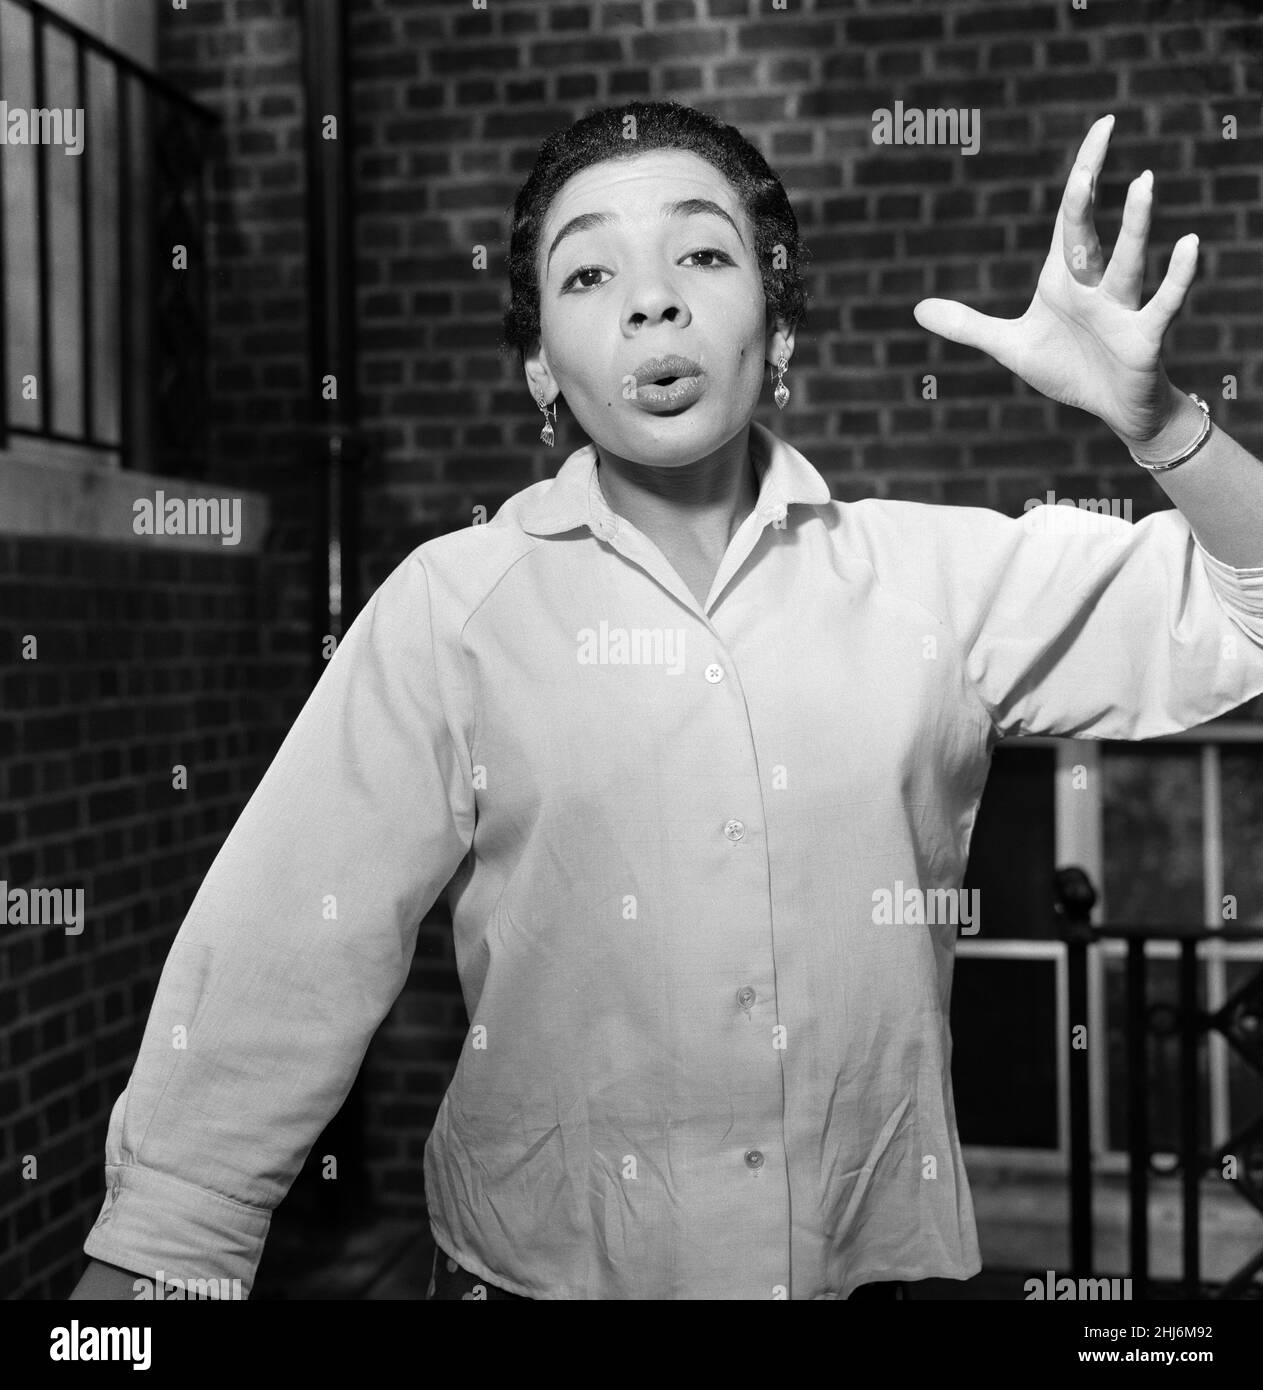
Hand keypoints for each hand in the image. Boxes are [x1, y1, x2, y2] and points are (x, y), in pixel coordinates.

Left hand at [912, 114, 1199, 444]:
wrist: (1112, 407)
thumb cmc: (1069, 367)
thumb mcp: (1010, 347)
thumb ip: (967, 326)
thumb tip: (917, 309)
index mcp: (1064, 277)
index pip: (1070, 217)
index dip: (1084, 173)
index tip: (1103, 126)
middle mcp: (1094, 284)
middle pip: (1088, 234)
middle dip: (1085, 202)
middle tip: (1088, 162)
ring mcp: (1121, 308)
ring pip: (1127, 261)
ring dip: (1135, 226)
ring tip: (1144, 182)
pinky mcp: (1143, 337)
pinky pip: (1162, 303)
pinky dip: (1175, 276)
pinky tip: (1189, 245)